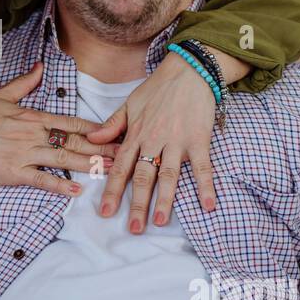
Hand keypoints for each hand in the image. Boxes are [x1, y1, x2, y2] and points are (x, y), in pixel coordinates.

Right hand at [0, 63, 118, 195]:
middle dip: (103, 148)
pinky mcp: (15, 173)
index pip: (72, 122)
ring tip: (111, 170)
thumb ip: (24, 83)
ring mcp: (26, 154)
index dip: (97, 128)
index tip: (117, 132)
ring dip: (89, 164)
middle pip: (76, 141)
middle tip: (127, 153)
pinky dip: (60, 186)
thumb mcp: (1, 96)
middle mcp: (34, 135)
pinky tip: (77, 190)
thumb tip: (39, 67)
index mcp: (33, 117)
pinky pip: (42, 180)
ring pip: (64, 159)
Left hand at [85, 52, 218, 232]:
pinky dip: (205, 186)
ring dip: (165, 200)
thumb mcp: (129, 104)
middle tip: (134, 229)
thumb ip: (112, 125)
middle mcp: (154, 141)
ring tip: (159, 221)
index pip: (120, 167)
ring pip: (168, 175)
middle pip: (143, 177)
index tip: (105, 212)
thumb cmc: (158, 88)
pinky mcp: (198, 139)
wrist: (188, 70)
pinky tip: (207, 205)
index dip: (112, 191)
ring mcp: (177, 141)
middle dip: (137, 204)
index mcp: (136, 135)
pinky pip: (202, 166)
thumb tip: (92, 141)